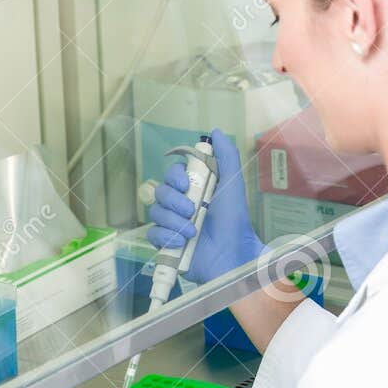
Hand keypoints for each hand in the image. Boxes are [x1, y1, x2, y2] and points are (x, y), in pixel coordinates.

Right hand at [148, 129, 264, 282]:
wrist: (232, 256)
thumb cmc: (234, 221)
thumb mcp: (232, 185)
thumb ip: (226, 157)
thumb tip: (216, 131)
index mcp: (195, 189)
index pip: (173, 173)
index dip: (175, 176)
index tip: (185, 183)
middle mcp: (181, 204)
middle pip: (160, 191)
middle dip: (174, 199)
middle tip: (191, 209)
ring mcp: (172, 224)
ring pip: (156, 212)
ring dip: (173, 220)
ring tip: (193, 230)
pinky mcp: (166, 244)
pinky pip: (153, 234)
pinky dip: (166, 236)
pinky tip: (181, 241)